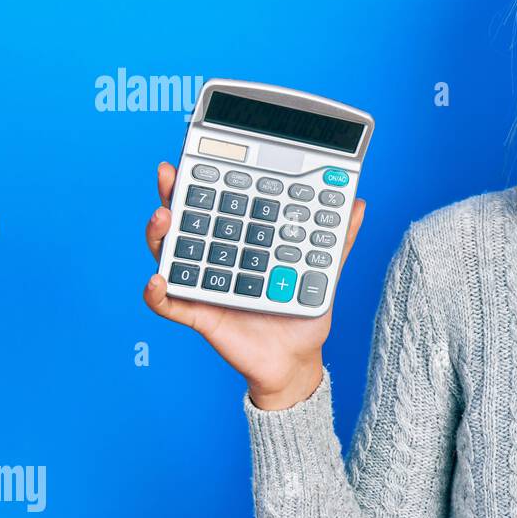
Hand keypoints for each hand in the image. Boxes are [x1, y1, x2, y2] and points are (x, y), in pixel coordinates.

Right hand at [142, 161, 366, 409]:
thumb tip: (360, 205)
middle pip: (184, 221)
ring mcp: (203, 286)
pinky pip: (169, 304)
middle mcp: (215, 259)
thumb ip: (337, 241)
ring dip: (159, 235)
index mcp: (241, 243)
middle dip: (172, 195)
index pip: (217, 204)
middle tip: (169, 175)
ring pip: (169, 255)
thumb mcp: (322, 274)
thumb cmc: (302, 316)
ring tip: (163, 217)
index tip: (194, 157)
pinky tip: (158, 280)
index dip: (202, 181)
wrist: (295, 360)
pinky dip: (156, 294)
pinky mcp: (198, 315)